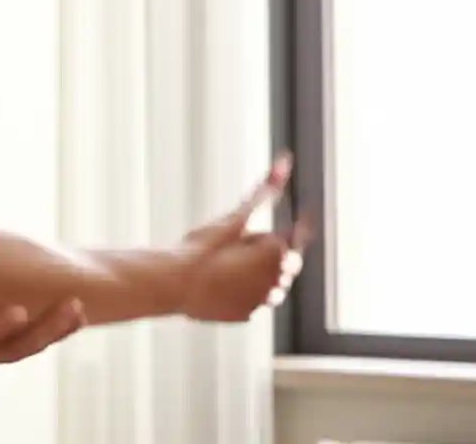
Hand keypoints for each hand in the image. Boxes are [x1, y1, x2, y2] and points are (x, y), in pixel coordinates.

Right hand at [174, 154, 311, 321]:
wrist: (173, 284)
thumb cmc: (202, 248)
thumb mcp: (235, 217)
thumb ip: (266, 189)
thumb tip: (286, 160)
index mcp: (278, 254)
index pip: (299, 236)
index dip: (299, 227)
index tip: (301, 218)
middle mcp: (277, 282)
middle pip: (283, 262)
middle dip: (270, 252)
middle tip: (242, 243)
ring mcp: (262, 301)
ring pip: (269, 283)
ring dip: (259, 273)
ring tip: (227, 264)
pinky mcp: (245, 315)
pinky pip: (251, 299)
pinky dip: (241, 291)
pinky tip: (219, 282)